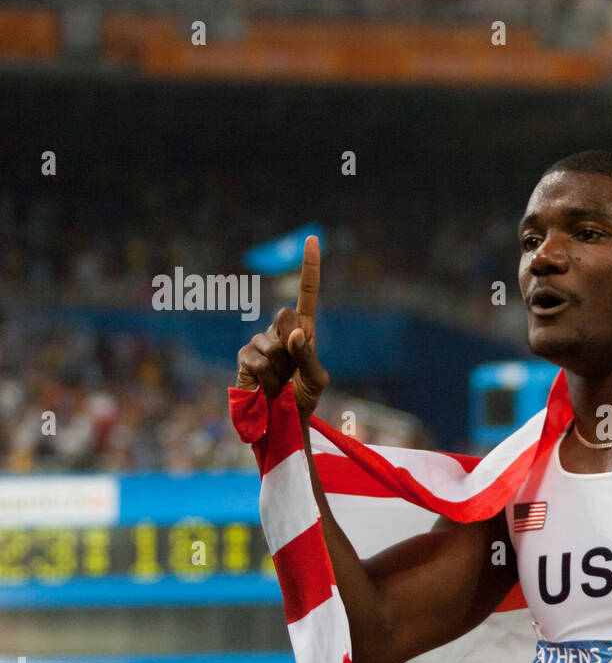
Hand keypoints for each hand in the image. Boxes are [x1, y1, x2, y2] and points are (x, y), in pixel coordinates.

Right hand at [235, 235, 329, 420]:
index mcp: (304, 332)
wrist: (282, 424)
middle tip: (293, 371)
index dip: (309, 266)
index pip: (307, 294)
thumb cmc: (302, 400)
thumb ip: (308, 355)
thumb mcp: (316, 379)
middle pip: (286, 316)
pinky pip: (257, 359)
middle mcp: (280, 332)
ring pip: (273, 344)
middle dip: (293, 345)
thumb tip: (294, 332)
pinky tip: (267, 386)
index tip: (312, 237)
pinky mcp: (244, 358)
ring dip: (280, 369)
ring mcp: (259, 343)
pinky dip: (266, 376)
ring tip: (280, 383)